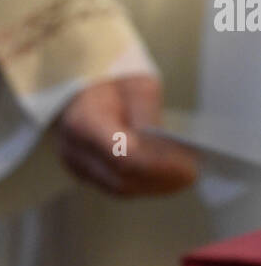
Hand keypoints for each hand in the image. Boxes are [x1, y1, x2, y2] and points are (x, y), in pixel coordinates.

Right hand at [52, 75, 196, 196]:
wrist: (76, 80)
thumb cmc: (108, 77)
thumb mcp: (136, 87)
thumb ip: (149, 119)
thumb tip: (170, 150)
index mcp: (84, 123)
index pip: (124, 158)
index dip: (159, 167)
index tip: (189, 167)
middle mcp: (74, 151)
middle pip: (122, 180)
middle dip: (160, 180)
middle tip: (192, 174)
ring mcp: (75, 165)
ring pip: (120, 188)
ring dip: (153, 185)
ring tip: (182, 175)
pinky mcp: (83, 171)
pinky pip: (115, 184)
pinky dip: (141, 182)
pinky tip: (164, 176)